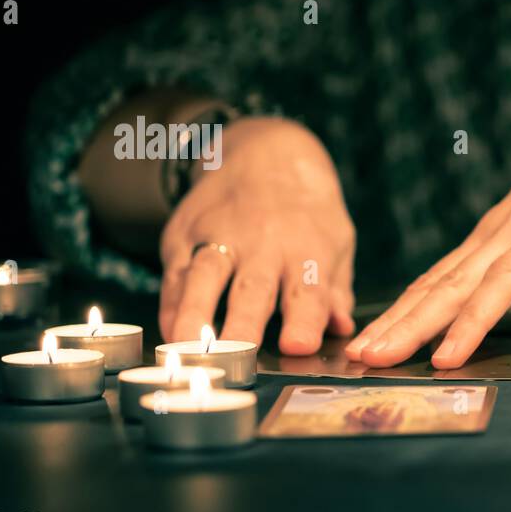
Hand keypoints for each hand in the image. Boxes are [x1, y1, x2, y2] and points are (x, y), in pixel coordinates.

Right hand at [159, 116, 355, 353]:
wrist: (265, 152)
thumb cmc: (307, 211)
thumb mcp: (337, 241)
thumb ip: (335, 290)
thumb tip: (340, 329)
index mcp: (307, 249)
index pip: (308, 290)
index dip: (305, 319)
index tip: (298, 346)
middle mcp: (263, 243)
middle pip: (252, 289)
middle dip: (244, 325)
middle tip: (237, 358)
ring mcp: (219, 237)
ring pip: (204, 278)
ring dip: (196, 316)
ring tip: (191, 351)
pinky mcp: (184, 234)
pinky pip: (174, 275)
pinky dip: (170, 307)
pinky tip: (171, 335)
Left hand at [346, 47, 510, 368]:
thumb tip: (477, 284)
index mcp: (500, 228)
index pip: (437, 278)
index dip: (397, 314)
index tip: (360, 346)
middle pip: (454, 283)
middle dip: (408, 323)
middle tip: (367, 357)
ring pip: (504, 281)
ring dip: (470, 322)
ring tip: (441, 360)